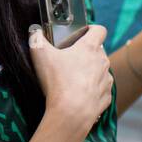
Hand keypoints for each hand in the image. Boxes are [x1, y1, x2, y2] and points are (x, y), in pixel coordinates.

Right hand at [29, 23, 113, 141]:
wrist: (72, 112)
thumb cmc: (58, 81)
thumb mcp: (40, 54)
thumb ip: (36, 39)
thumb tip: (35, 32)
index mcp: (89, 48)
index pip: (99, 30)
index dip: (92, 29)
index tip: (84, 33)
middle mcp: (102, 61)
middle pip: (98, 51)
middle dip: (86, 53)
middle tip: (69, 60)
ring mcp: (106, 80)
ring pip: (101, 71)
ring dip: (90, 72)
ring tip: (73, 80)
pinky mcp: (106, 97)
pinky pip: (100, 90)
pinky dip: (92, 91)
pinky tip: (78, 95)